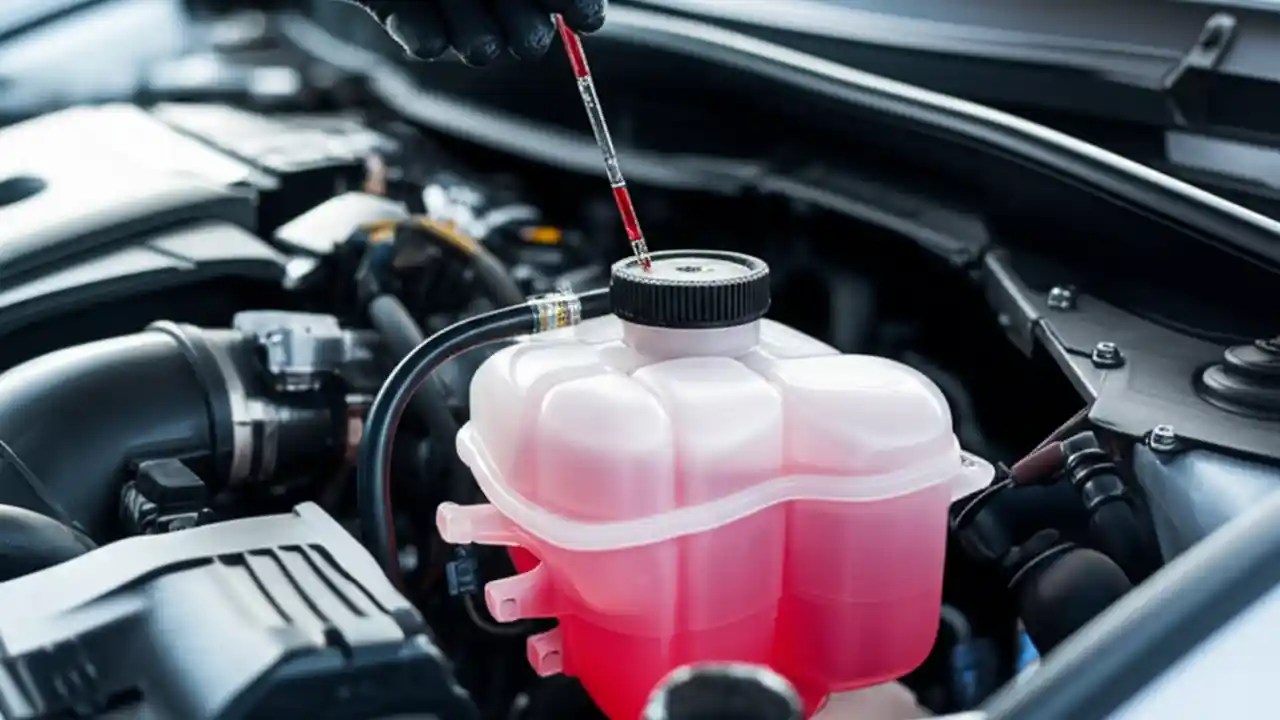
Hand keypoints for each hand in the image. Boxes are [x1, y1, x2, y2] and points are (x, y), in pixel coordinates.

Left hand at [345, 0, 606, 65]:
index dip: (574, 3)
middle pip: (515, 14)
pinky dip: (424, 38)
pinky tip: (432, 40)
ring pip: (468, 29)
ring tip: (483, 46)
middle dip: (527, 32)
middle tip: (529, 41)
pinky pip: (414, 30)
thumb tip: (579, 2)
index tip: (588, 20)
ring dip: (479, 42)